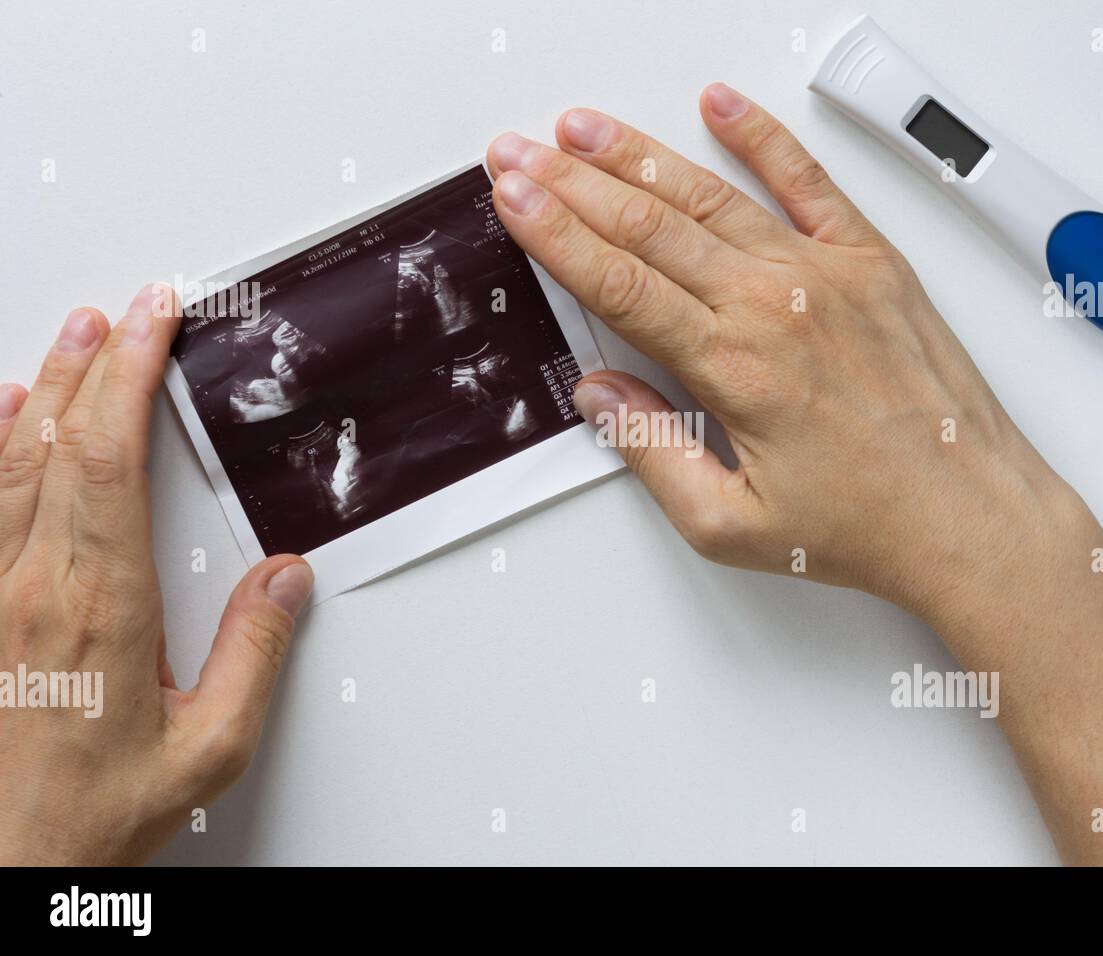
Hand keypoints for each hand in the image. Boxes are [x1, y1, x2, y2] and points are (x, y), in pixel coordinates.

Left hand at [0, 286, 312, 864]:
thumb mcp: (206, 751)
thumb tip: (283, 584)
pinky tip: (0, 419)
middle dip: (91, 362)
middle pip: (56, 441)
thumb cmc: (90, 815)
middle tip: (118, 312)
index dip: (129, 375)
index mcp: (99, 607)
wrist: (5, 866)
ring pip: (8, 464)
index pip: (109, 457)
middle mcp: (29, 587)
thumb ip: (251, 659)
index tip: (150, 324)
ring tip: (70, 337)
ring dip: (42, 392)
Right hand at [487, 83, 1080, 619]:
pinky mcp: (874, 263)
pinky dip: (762, 138)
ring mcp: (828, 275)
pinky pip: (808, 182)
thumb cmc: (865, 526)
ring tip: (585, 129)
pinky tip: (722, 107)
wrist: (972, 518)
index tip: (514, 198)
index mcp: (735, 369)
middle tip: (521, 153)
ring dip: (638, 156)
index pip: (618, 282)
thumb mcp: (731, 525)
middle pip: (649, 227)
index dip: (555, 234)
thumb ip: (654, 453)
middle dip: (572, 184)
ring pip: (711, 197)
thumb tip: (602, 397)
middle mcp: (777, 305)